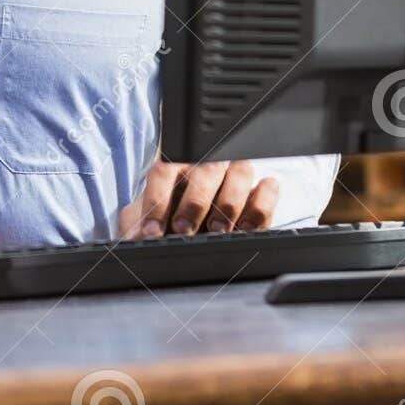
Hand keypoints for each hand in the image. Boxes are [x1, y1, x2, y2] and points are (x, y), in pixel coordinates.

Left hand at [115, 159, 278, 237]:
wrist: (182, 236)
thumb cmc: (161, 223)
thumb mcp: (140, 224)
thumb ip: (135, 227)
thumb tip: (137, 239)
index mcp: (171, 167)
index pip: (163, 170)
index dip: (157, 200)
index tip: (152, 231)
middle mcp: (204, 165)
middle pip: (205, 167)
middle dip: (195, 202)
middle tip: (184, 230)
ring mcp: (234, 177)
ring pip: (241, 171)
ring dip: (229, 203)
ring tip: (217, 229)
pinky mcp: (258, 195)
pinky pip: (269, 189)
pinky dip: (262, 205)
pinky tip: (246, 227)